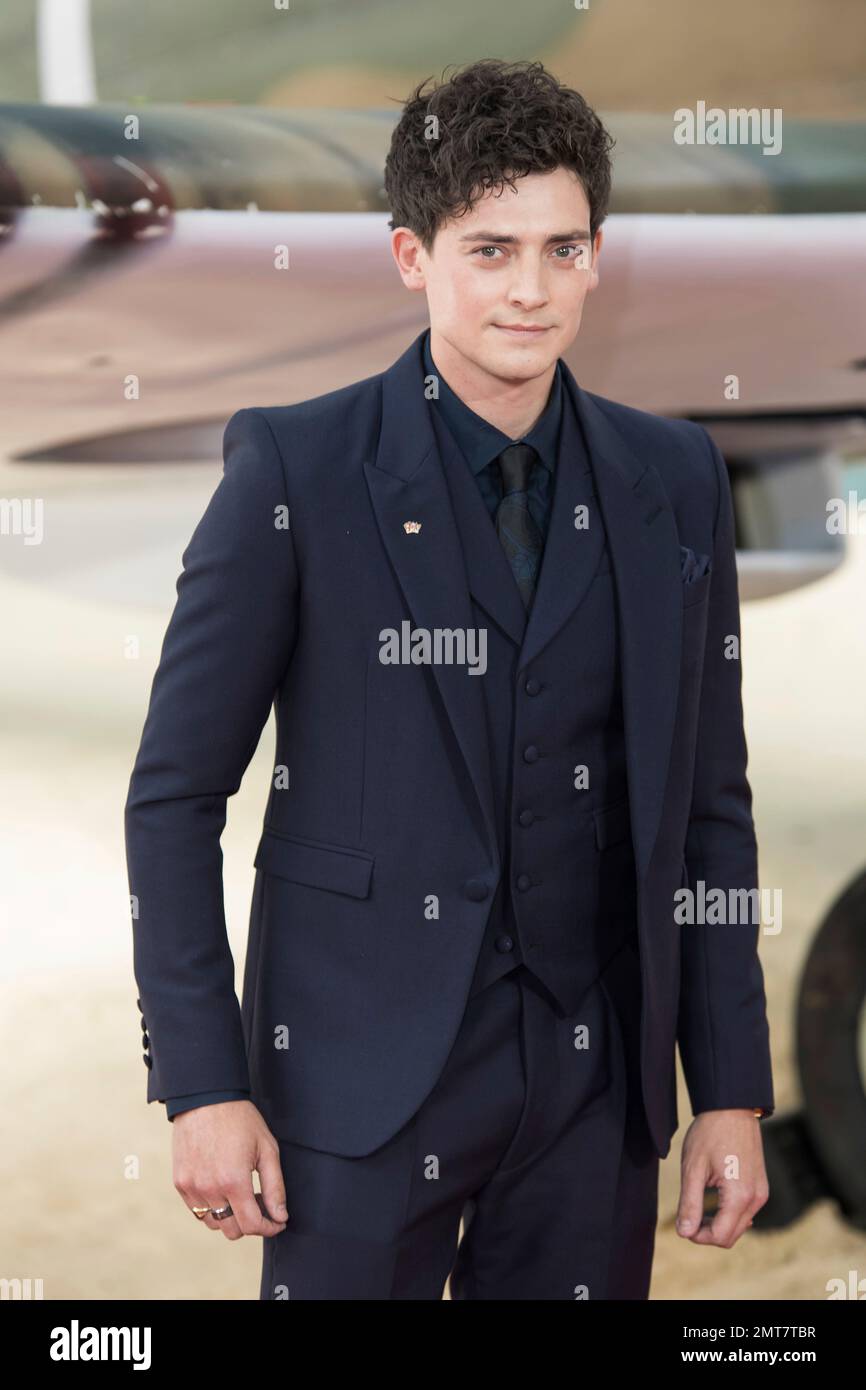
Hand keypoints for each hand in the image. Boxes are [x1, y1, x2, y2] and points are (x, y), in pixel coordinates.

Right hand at [173, 1099, 288, 1239]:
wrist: (205, 1098)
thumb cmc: (240, 1120)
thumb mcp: (267, 1149)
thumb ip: (276, 1187)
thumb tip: (280, 1217)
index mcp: (233, 1181)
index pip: (251, 1226)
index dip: (269, 1228)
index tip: (277, 1221)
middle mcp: (209, 1189)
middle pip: (232, 1231)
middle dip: (251, 1223)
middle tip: (260, 1201)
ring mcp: (191, 1187)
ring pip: (213, 1224)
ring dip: (230, 1217)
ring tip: (240, 1193)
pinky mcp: (180, 1183)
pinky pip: (197, 1211)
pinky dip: (212, 1208)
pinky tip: (222, 1188)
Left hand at [675, 1109, 768, 1247]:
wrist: (732, 1107)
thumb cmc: (710, 1133)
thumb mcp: (693, 1168)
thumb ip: (690, 1203)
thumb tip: (684, 1232)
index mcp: (740, 1195)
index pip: (721, 1236)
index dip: (698, 1237)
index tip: (683, 1224)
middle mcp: (756, 1198)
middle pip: (731, 1236)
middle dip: (707, 1233)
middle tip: (687, 1216)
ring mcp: (761, 1193)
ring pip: (739, 1226)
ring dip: (718, 1224)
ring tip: (697, 1207)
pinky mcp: (761, 1187)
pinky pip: (745, 1213)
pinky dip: (728, 1214)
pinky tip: (713, 1202)